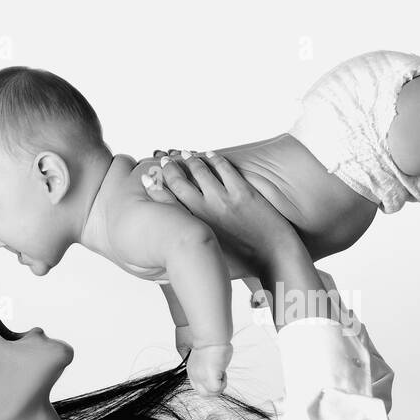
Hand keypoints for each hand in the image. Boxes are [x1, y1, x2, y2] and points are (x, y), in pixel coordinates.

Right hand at [143, 150, 299, 275]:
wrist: (272, 258)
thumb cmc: (242, 265)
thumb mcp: (210, 259)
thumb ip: (193, 250)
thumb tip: (181, 249)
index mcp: (194, 227)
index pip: (167, 202)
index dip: (154, 187)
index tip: (146, 178)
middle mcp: (205, 210)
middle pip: (179, 182)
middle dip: (169, 168)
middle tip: (163, 159)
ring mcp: (224, 199)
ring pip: (200, 171)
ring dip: (190, 160)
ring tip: (183, 153)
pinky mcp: (242, 191)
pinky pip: (224, 168)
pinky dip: (214, 159)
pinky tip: (209, 154)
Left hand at [185, 342, 233, 395]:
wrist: (211, 337)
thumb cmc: (213, 342)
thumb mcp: (207, 357)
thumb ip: (209, 366)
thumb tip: (217, 369)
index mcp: (192, 370)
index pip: (199, 386)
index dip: (209, 384)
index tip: (216, 374)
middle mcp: (194, 375)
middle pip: (204, 393)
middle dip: (214, 388)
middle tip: (220, 376)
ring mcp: (200, 377)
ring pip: (210, 394)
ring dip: (220, 386)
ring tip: (222, 373)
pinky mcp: (209, 377)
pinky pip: (217, 389)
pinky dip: (223, 383)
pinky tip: (223, 372)